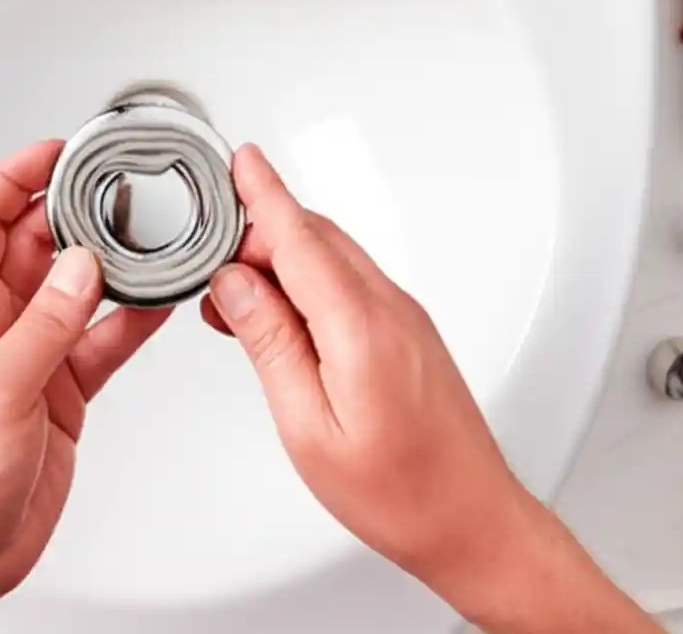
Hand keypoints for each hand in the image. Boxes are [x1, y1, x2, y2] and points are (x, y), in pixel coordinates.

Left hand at [0, 141, 170, 633]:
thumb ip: (45, 326)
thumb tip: (80, 266)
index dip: (11, 179)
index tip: (53, 153)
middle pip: (34, 248)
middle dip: (71, 214)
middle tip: (115, 189)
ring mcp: (31, 360)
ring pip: (75, 292)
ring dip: (108, 266)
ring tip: (146, 238)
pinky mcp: (62, 393)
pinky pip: (100, 341)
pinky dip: (129, 321)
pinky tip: (158, 304)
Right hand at [201, 145, 657, 632]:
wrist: (473, 521)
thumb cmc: (400, 492)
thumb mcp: (308, 426)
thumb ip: (271, 344)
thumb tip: (236, 284)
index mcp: (361, 327)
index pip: (299, 238)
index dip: (264, 195)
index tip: (240, 160)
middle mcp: (390, 310)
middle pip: (316, 240)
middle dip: (259, 234)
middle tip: (210, 263)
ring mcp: (404, 319)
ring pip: (333, 260)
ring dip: (282, 262)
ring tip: (235, 300)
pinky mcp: (408, 334)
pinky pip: (350, 285)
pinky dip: (308, 284)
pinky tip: (283, 318)